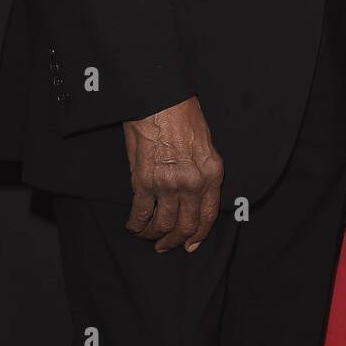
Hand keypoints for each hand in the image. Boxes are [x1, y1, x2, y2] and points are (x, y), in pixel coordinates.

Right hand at [123, 95, 223, 251]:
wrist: (160, 100)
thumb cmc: (182, 114)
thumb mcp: (205, 144)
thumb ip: (202, 172)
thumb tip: (194, 195)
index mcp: (212, 173)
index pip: (209, 215)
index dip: (199, 235)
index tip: (191, 244)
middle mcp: (192, 183)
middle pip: (186, 226)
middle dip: (175, 240)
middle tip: (165, 245)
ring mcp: (168, 185)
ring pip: (162, 225)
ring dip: (153, 235)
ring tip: (147, 235)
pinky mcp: (144, 182)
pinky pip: (140, 214)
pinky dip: (136, 224)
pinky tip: (133, 225)